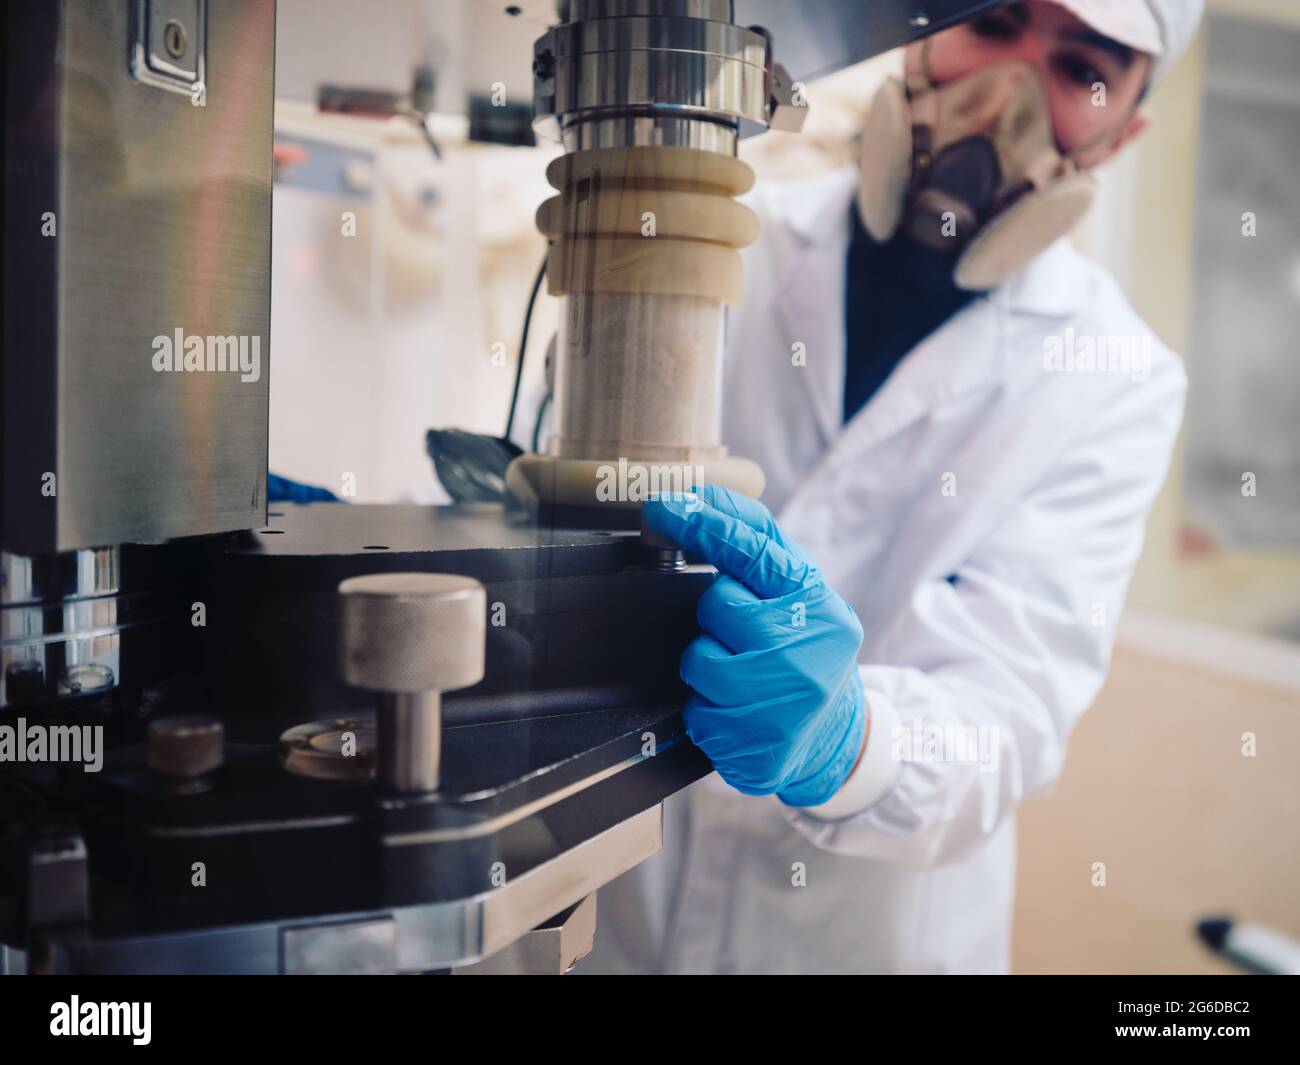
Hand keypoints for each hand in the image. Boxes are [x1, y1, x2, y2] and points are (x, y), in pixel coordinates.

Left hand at [644, 485, 866, 806]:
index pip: (754, 548)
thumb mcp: (803, 596)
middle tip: (746, 637)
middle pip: (717, 603)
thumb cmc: (806, 652)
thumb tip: (702, 498)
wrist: (839, 738)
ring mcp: (785, 695)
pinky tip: (739, 713)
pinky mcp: (760, 740)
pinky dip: (708, 712)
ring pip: (699, 659)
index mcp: (815, 599)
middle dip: (718, 618)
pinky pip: (697, 711)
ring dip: (707, 667)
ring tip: (743, 678)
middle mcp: (806, 644)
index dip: (705, 523)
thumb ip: (761, 553)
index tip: (664, 507)